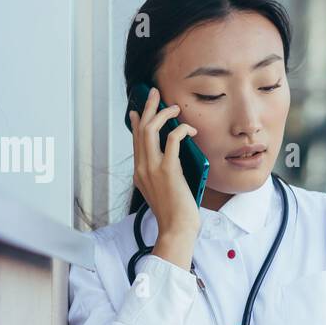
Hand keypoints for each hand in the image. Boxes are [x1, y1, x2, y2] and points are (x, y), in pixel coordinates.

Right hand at [130, 85, 200, 241]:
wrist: (176, 230)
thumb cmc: (176, 215)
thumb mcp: (164, 191)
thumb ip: (165, 174)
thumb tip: (176, 158)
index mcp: (140, 173)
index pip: (135, 141)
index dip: (136, 123)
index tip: (137, 111)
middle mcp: (142, 168)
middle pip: (140, 129)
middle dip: (147, 108)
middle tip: (154, 93)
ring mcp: (152, 168)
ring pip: (150, 129)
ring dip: (162, 113)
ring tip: (174, 107)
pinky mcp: (167, 170)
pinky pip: (172, 140)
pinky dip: (181, 130)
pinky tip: (190, 130)